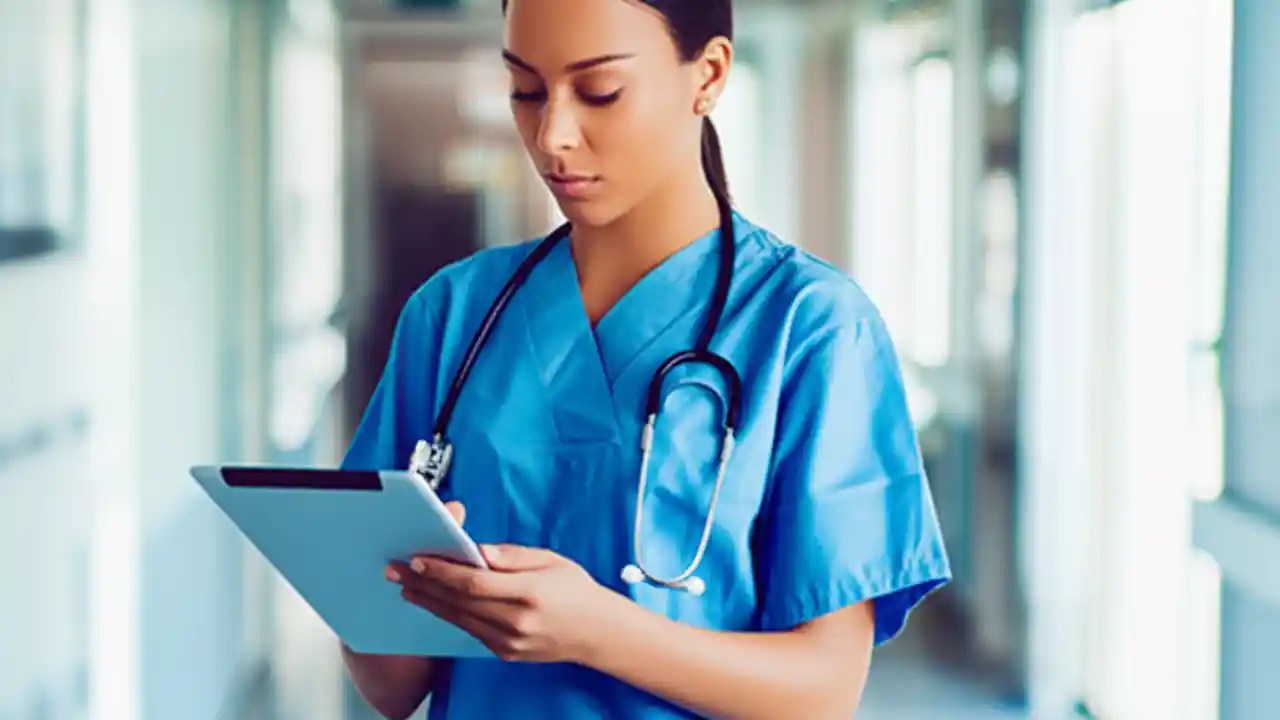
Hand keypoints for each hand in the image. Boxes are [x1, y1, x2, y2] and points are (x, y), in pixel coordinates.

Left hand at [384, 502, 619, 663]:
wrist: (598, 633)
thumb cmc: (576, 591)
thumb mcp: (550, 560)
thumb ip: (512, 556)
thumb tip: (477, 550)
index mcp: (529, 593)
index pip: (474, 582)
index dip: (441, 571)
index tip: (418, 559)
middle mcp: (516, 622)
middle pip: (458, 602)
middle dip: (423, 584)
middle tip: (396, 570)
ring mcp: (508, 642)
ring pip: (458, 619)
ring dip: (428, 600)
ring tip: (406, 585)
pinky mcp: (504, 652)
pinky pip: (469, 630)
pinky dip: (449, 614)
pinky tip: (434, 601)